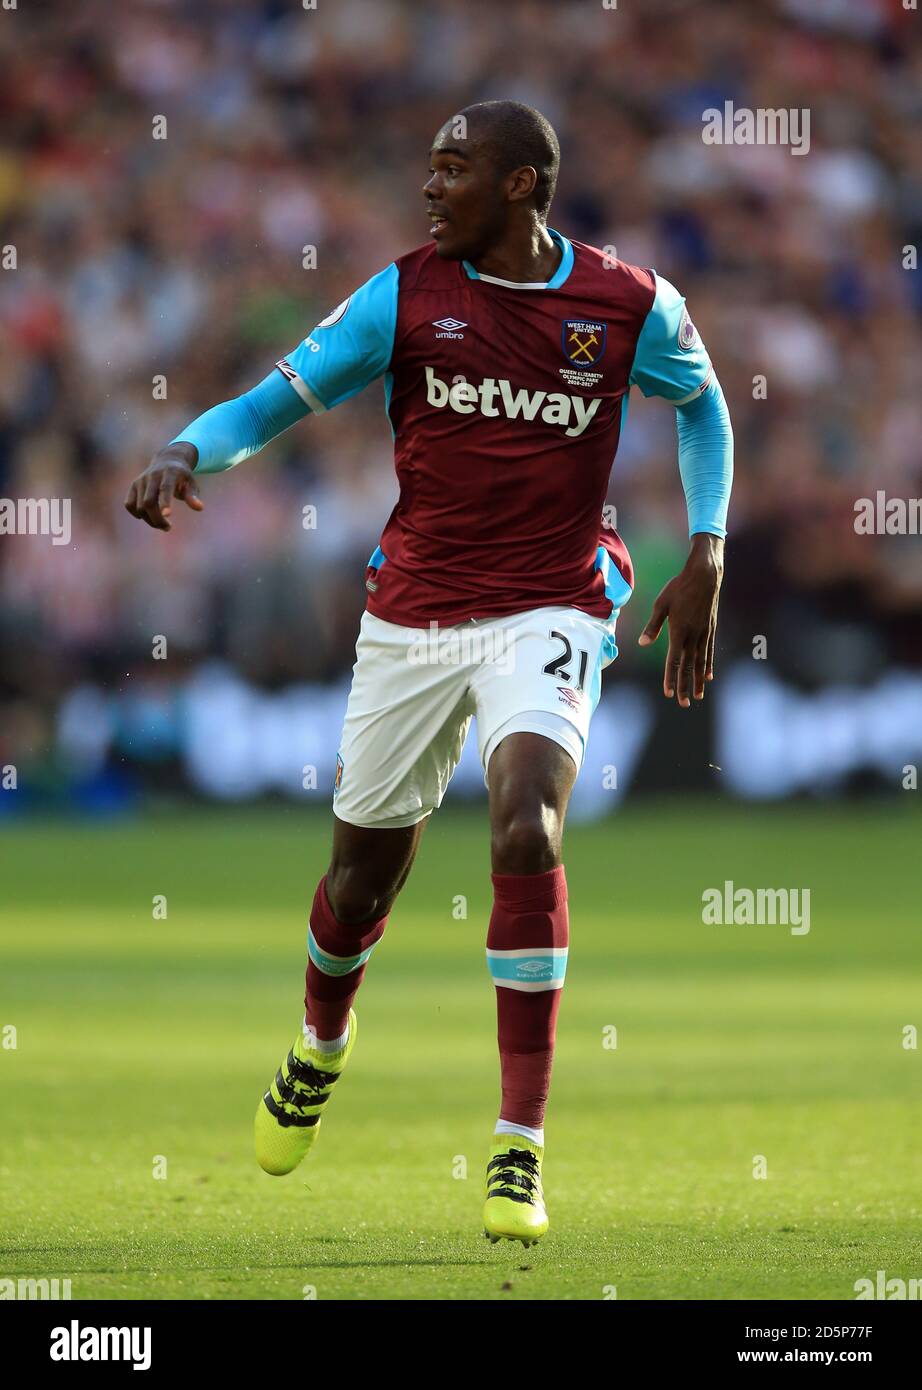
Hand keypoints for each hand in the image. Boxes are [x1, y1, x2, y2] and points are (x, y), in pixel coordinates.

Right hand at [124, 443, 202, 531]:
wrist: (167, 461)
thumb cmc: (182, 476)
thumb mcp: (191, 483)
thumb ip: (193, 495)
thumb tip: (199, 508)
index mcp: (169, 473)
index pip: (165, 488)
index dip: (165, 502)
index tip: (167, 516)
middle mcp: (152, 475)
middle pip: (149, 502)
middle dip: (157, 519)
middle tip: (167, 528)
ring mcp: (141, 480)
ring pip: (139, 506)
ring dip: (150, 520)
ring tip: (162, 524)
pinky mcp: (133, 486)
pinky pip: (129, 504)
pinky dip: (137, 514)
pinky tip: (147, 517)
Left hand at [638, 533, 723, 706]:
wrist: (705, 575)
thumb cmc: (679, 587)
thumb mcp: (662, 604)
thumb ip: (653, 626)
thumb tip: (643, 644)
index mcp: (679, 631)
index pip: (673, 661)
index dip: (671, 678)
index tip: (669, 693)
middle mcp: (693, 636)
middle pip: (688, 666)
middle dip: (685, 686)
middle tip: (683, 704)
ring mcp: (704, 633)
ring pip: (700, 663)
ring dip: (697, 680)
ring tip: (697, 696)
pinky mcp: (711, 629)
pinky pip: (709, 652)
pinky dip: (708, 665)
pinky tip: (708, 676)